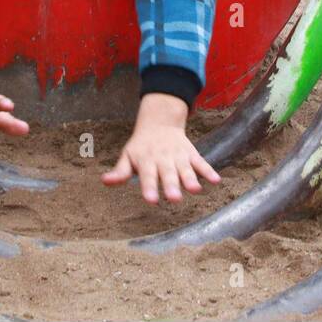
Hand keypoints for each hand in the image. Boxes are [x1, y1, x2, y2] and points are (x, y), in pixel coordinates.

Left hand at [101, 93, 220, 202]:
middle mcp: (163, 159)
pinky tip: (216, 180)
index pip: (147, 176)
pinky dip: (209, 171)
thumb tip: (105, 182)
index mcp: (146, 161)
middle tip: (174, 198)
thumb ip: (120, 172)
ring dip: (191, 179)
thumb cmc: (141, 146)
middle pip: (168, 174)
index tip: (151, 200)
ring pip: (185, 169)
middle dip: (171, 186)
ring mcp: (178, 156)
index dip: (149, 188)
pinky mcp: (191, 154)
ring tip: (195, 190)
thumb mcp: (128, 156)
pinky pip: (201, 162)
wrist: (160, 121)